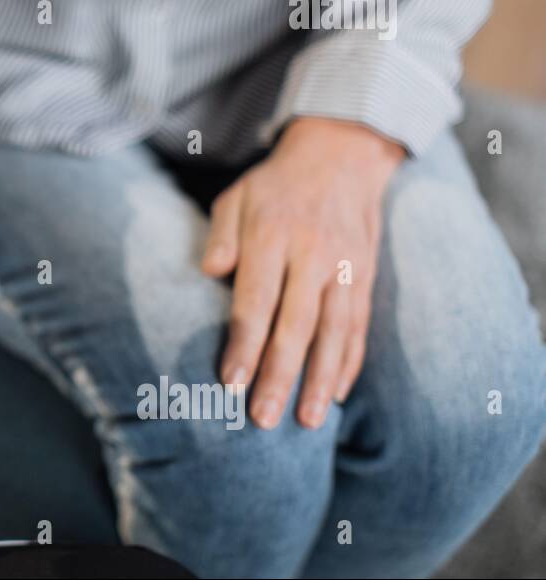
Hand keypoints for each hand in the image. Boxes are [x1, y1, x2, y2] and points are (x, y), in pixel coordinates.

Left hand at [202, 118, 403, 429]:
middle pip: (297, 325)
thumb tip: (210, 272)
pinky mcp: (367, 277)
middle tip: (262, 419)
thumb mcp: (236, 197)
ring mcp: (347, 268)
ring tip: (308, 422)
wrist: (342, 157)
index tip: (230, 383)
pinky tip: (337, 395)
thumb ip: (221, 235)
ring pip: (335, 333)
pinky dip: (349, 364)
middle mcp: (314, 255)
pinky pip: (360, 327)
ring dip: (321, 381)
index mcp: (274, 235)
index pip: (257, 300)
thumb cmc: (274, 187)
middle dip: (280, 376)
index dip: (244, 344)